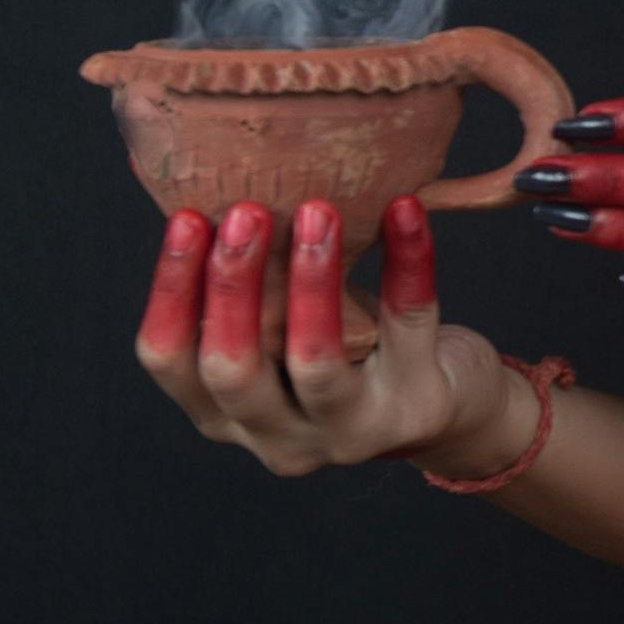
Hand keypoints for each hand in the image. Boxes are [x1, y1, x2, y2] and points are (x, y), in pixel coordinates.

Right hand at [134, 194, 527, 479]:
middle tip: (246, 210)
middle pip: (231, 370)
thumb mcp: (289, 333)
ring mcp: (350, 431)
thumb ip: (255, 290)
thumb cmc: (354, 351)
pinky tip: (405, 210)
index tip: (187, 217)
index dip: (169, 291)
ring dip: (312, 280)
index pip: (171, 361)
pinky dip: (407, 262)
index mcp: (227, 414)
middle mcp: (278, 438)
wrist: (453, 407)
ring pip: (315, 361)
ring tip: (319, 210)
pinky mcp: (416, 407)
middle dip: (231, 285)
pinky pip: (410, 324)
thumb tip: (215, 185)